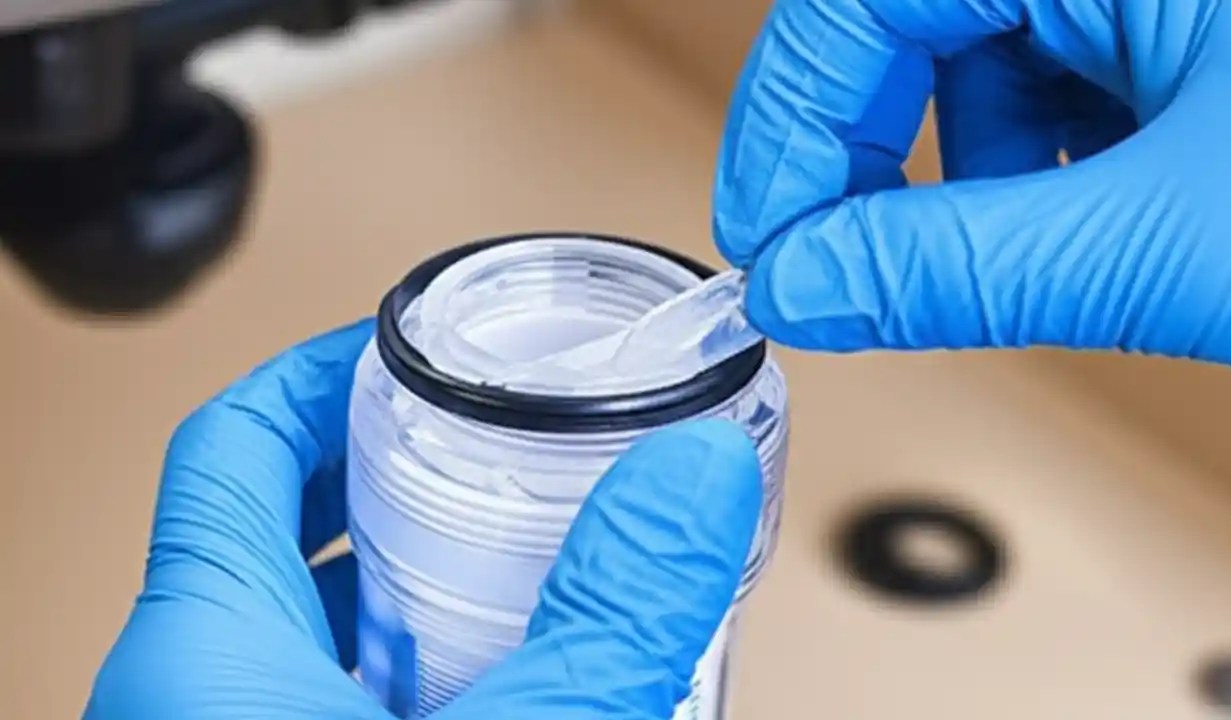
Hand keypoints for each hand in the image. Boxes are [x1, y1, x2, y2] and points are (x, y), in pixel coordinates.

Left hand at [84, 320, 762, 718]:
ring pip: (334, 625)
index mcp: (200, 661)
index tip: (418, 342)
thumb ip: (611, 615)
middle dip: (411, 476)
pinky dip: (441, 675)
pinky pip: (356, 703)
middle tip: (512, 447)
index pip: (237, 446)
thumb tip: (689, 475)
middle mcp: (199, 705)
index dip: (325, 369)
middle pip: (294, 525)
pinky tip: (534, 684)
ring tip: (540, 557)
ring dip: (438, 585)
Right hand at [714, 0, 1230, 379]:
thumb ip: (961, 267)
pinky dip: (1028, 171)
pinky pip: (1053, 89)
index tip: (767, 233)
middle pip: (909, 26)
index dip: (790, 116)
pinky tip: (1068, 224)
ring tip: (998, 252)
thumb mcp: (1164, 244)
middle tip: (829, 254)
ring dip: (955, 171)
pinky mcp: (1189, 45)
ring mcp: (1159, 2)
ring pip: (980, 65)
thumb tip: (803, 286)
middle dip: (861, 151)